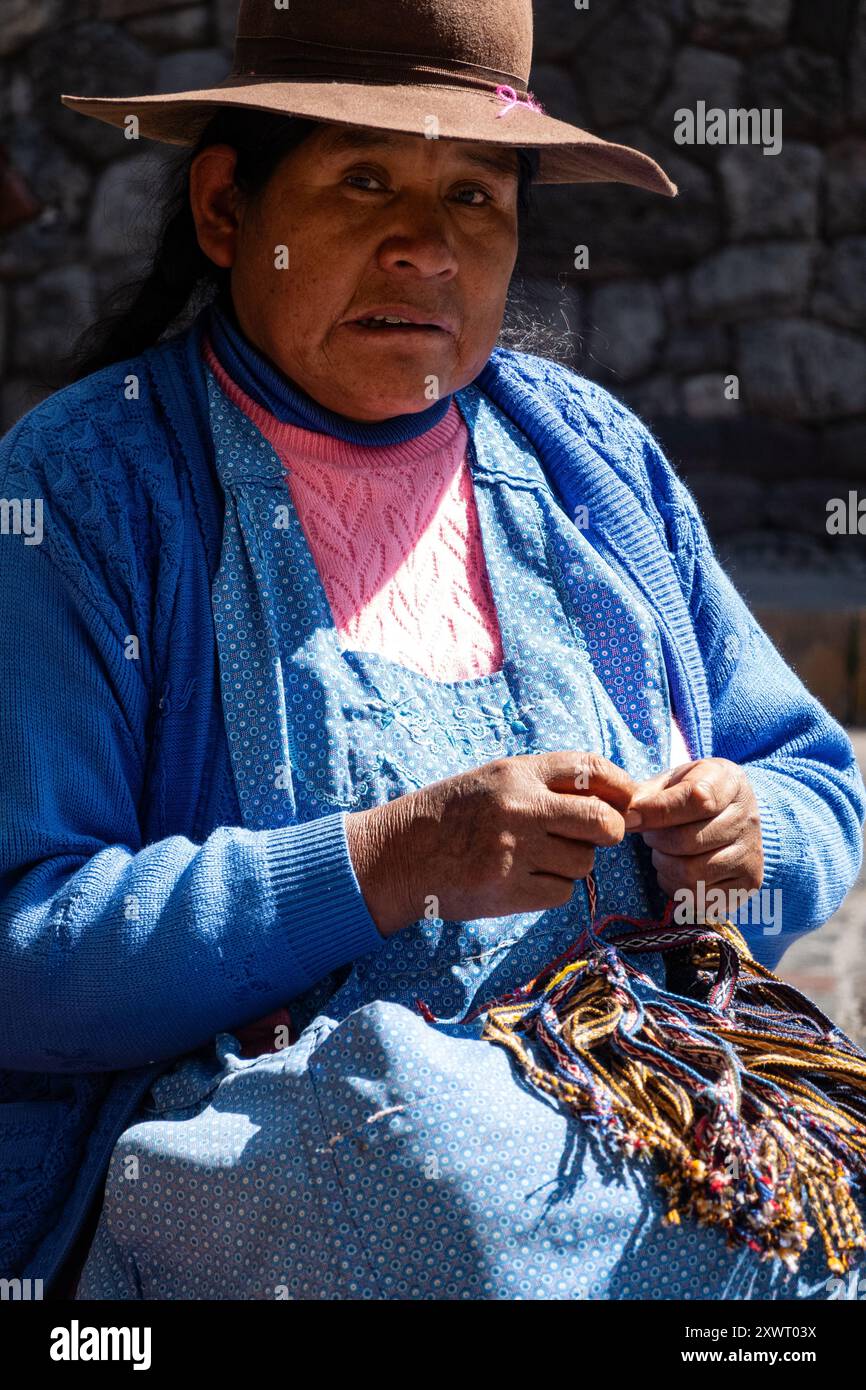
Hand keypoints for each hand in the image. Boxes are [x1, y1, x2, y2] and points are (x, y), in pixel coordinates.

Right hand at [345, 750, 636, 936]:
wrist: (395, 856)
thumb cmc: (448, 816)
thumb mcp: (492, 781)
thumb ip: (545, 785)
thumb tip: (613, 801)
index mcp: (515, 772)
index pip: (590, 768)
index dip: (620, 786)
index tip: (626, 800)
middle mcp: (518, 807)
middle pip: (603, 822)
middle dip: (608, 832)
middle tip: (589, 837)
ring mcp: (514, 851)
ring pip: (584, 862)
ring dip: (571, 863)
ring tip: (535, 857)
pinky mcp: (508, 890)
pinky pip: (561, 892)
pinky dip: (551, 889)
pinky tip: (522, 879)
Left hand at [624, 757, 763, 905]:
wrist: (730, 815)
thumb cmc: (692, 794)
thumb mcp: (671, 781)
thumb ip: (648, 795)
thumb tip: (628, 818)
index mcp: (730, 782)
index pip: (697, 799)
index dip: (657, 811)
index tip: (632, 817)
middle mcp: (749, 817)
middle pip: (689, 841)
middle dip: (657, 841)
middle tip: (651, 835)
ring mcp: (751, 853)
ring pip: (691, 873)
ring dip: (665, 865)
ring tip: (665, 852)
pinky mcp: (748, 883)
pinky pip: (699, 896)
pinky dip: (676, 886)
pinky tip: (678, 869)